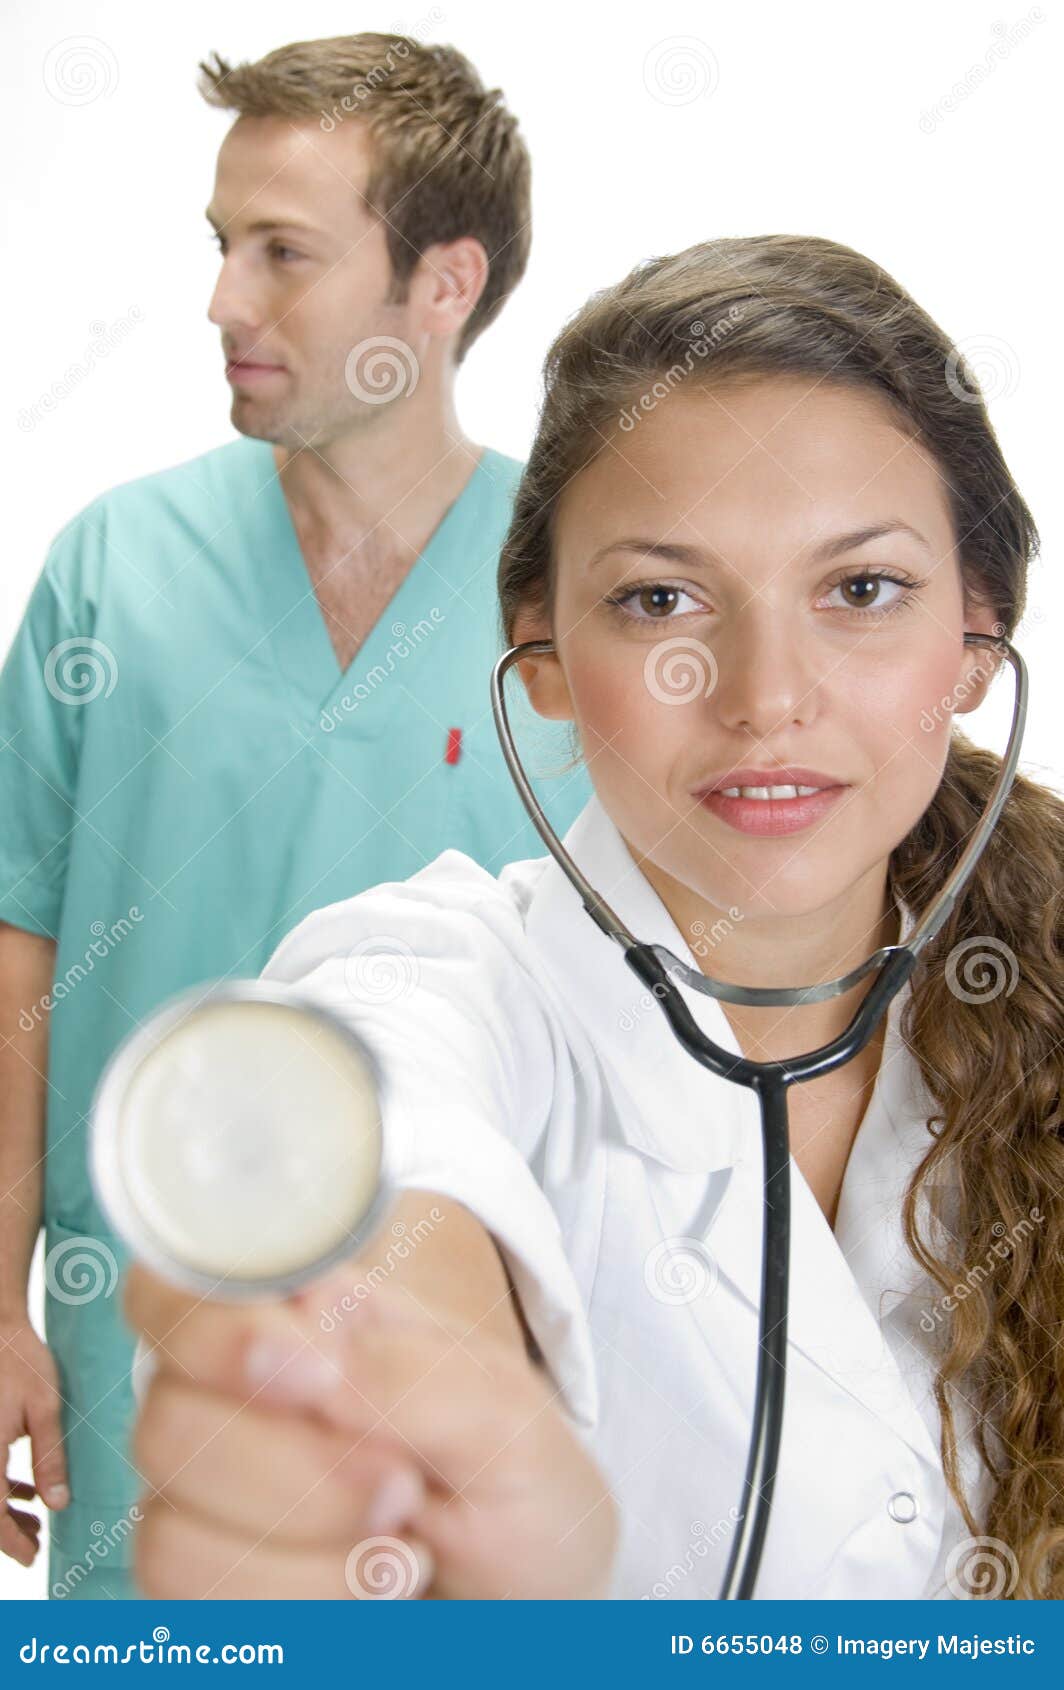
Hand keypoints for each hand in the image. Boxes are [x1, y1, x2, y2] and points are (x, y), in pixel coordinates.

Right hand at [0, 1317, 69, 1566]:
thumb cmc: (20, 1360)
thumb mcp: (44, 1408)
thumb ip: (49, 1458)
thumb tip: (58, 1503)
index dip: (9, 1541)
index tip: (31, 1556)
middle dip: (5, 1531)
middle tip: (35, 1544)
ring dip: (1, 1511)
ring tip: (34, 1521)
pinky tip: (22, 1489)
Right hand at [125, 1258, 616, 1598]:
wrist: (536, 1595)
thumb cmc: (516, 1479)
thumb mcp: (506, 1414)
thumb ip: (417, 1375)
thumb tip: (324, 1368)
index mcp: (297, 1323)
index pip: (180, 1286)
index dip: (217, 1330)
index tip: (314, 1378)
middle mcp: (232, 1403)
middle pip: (170, 1422)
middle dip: (299, 1472)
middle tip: (404, 1487)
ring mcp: (208, 1504)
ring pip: (170, 1530)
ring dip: (305, 1556)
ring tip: (403, 1548)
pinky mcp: (208, 1592)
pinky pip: (194, 1609)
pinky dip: (297, 1609)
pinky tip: (368, 1598)